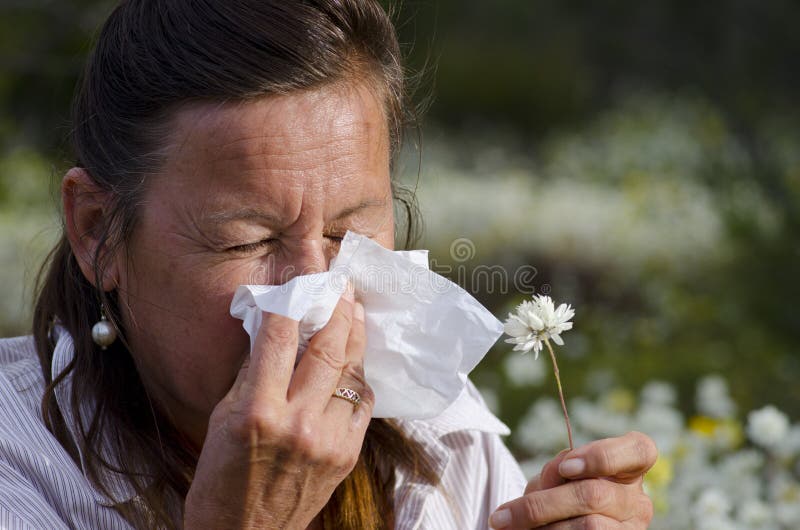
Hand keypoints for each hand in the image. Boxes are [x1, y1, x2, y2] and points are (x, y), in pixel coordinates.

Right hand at [184, 286, 371, 528]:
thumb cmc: (221, 478)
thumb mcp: (221, 418)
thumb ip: (252, 372)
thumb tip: (275, 326)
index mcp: (257, 410)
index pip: (281, 337)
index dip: (294, 298)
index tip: (304, 276)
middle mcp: (297, 422)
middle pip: (328, 349)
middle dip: (339, 309)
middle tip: (344, 286)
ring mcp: (327, 440)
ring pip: (352, 373)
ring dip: (355, 338)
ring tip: (356, 312)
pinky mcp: (346, 455)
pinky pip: (362, 404)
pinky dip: (358, 379)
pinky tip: (353, 364)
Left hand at [490, 432, 656, 528]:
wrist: (556, 529)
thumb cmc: (556, 496)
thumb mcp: (555, 477)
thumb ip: (558, 469)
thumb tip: (559, 473)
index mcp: (628, 469)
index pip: (640, 450)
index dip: (602, 455)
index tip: (565, 467)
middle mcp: (637, 500)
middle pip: (594, 494)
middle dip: (543, 504)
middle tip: (503, 516)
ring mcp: (632, 529)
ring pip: (590, 526)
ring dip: (544, 526)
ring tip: (513, 528)